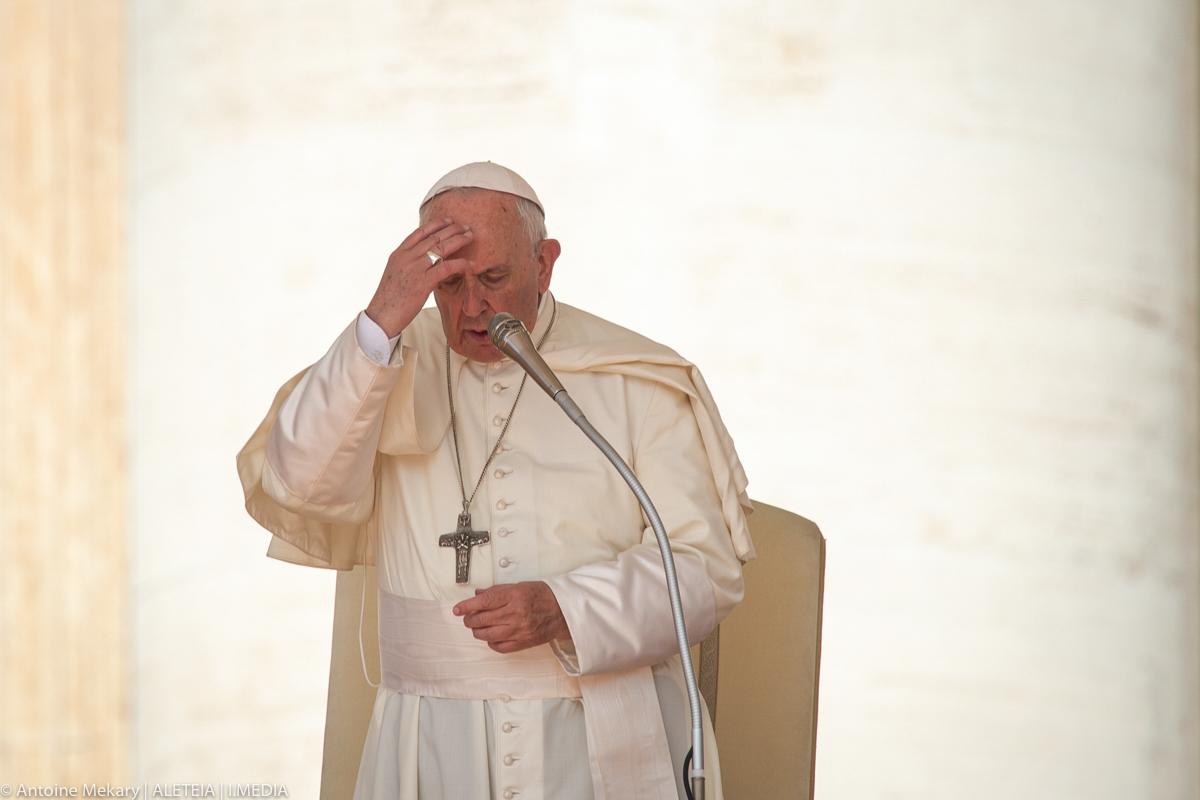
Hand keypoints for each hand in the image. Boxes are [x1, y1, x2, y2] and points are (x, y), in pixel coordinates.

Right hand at [365, 218, 474, 336]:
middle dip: (452, 230)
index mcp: (399, 253)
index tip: (448, 221)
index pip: (420, 232)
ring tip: (470, 237)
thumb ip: (408, 264)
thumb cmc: (390, 299)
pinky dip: (460, 263)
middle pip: (433, 237)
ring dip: (458, 240)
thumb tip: (424, 262)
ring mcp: (415, 268)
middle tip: (465, 227)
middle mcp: (407, 257)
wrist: (382, 314)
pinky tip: (470, 263)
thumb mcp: (396, 274)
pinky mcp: (423, 282)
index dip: (436, 224)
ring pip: (441, 247)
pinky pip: (446, 267)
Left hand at [453, 581, 570, 653]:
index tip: (458, 609)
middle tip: (468, 618)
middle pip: (482, 619)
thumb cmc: (542, 596)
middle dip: (470, 619)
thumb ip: (497, 590)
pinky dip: (490, 642)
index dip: (467, 606)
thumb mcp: (519, 586)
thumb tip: (478, 594)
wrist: (563, 611)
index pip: (483, 602)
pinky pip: (499, 647)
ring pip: (488, 635)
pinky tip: (491, 636)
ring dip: (477, 631)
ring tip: (477, 627)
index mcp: (514, 596)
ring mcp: (519, 629)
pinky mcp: (523, 642)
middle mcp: (516, 613)